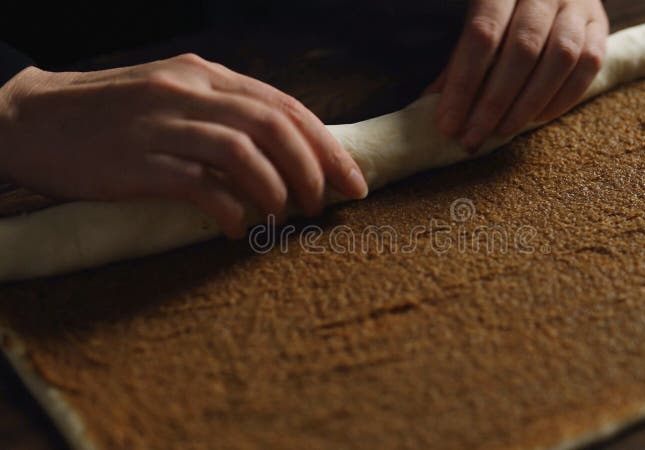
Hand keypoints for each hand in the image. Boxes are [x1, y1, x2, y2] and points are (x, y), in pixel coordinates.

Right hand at [0, 55, 367, 237]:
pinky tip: (236, 227)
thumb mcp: (172, 95)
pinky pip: (202, 186)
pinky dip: (231, 209)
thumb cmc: (110, 115)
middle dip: (314, 169)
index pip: (285, 106)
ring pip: (246, 151)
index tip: (352, 180)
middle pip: (276, 125)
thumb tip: (281, 150)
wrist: (32, 119)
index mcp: (204, 75)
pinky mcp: (140, 162)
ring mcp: (164, 124)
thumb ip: (222, 112)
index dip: (326, 145)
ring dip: (277, 190)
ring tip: (283, 217)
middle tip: (326, 205)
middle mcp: (190, 92)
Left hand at [427, 0, 608, 148]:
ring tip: (501, 132)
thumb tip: (435, 103)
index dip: (463, 85)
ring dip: (528, 104)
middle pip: (522, 51)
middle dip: (493, 103)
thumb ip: (459, 58)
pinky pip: (588, 64)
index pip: (482, 35)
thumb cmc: (502, 6)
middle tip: (472, 138)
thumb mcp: (476, 19)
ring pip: (560, 59)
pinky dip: (562, 98)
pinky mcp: (600, 23)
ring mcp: (578, 5)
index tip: (448, 125)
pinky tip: (536, 118)